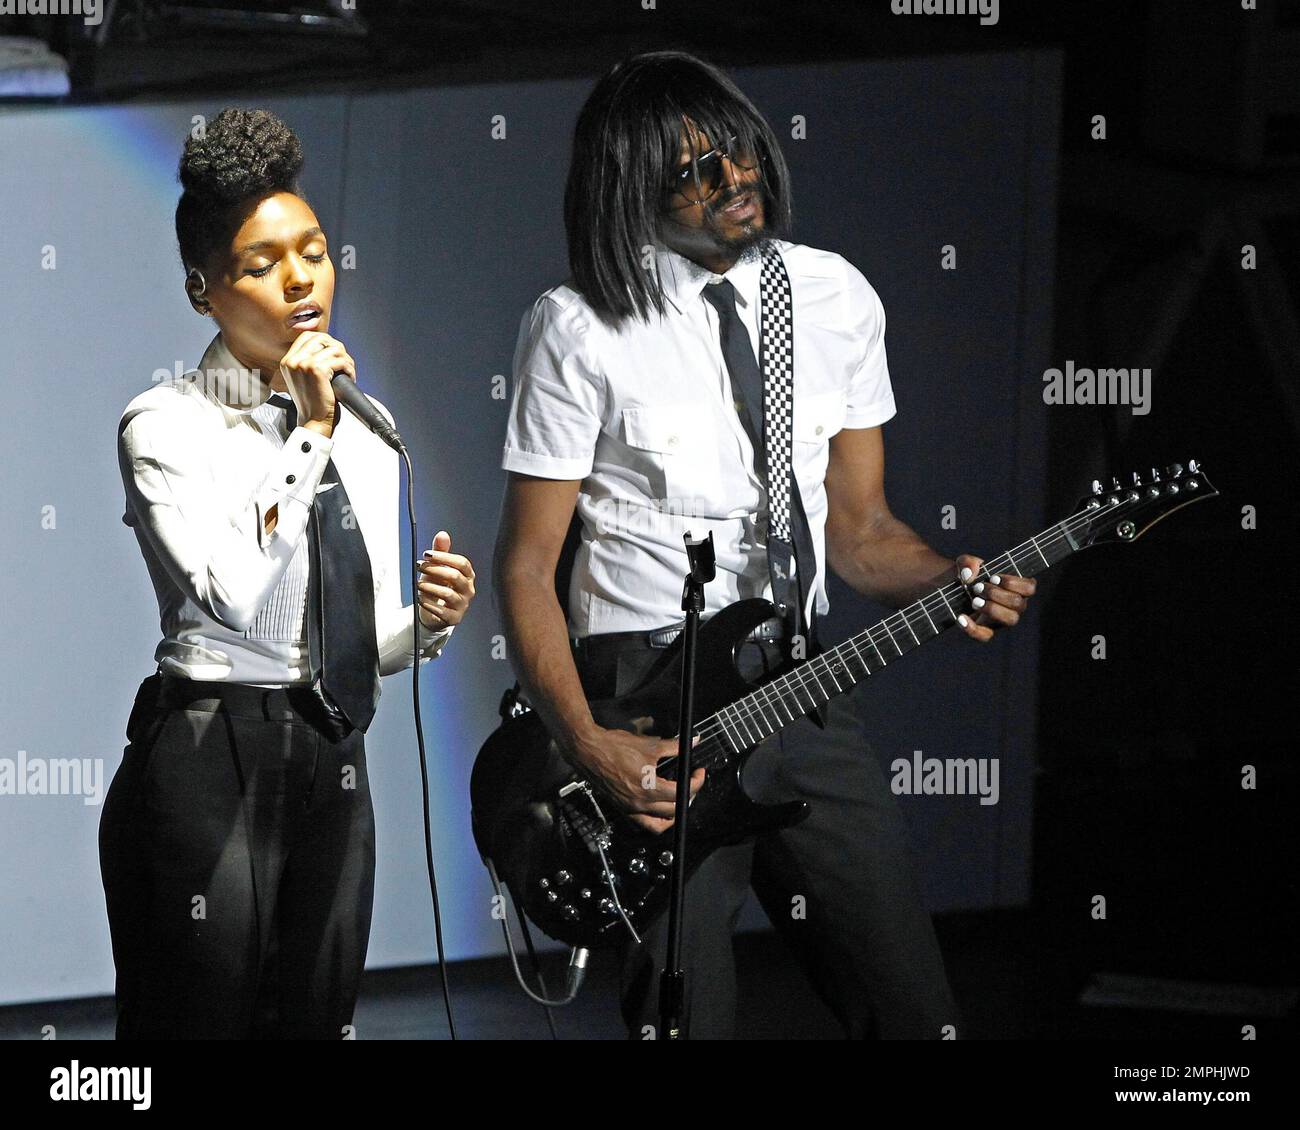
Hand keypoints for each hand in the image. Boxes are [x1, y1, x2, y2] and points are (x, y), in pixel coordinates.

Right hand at [278, 331, 355, 434]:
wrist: (313, 421)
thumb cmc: (312, 403)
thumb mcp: (303, 378)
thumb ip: (308, 362)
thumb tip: (328, 347)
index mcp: (288, 361)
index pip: (307, 336)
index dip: (325, 340)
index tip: (335, 352)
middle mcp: (293, 361)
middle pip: (322, 338)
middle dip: (338, 348)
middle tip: (344, 362)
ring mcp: (304, 364)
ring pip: (334, 349)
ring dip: (347, 360)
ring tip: (349, 372)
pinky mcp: (317, 370)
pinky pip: (340, 361)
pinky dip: (350, 368)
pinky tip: (350, 377)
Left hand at [416, 530, 474, 629]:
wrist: (437, 613)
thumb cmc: (439, 587)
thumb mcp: (439, 568)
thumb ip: (441, 552)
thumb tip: (442, 534)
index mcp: (467, 576)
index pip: (461, 563)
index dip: (444, 557)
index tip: (426, 554)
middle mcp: (468, 590)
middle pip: (455, 576)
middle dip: (435, 570)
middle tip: (419, 567)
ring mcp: (462, 604)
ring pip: (447, 594)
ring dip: (430, 587)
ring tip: (418, 584)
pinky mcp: (454, 618)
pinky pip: (441, 611)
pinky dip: (428, 604)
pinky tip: (419, 598)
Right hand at [570, 725, 703, 834]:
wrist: (589, 751)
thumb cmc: (615, 747)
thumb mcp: (650, 745)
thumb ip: (674, 747)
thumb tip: (693, 742)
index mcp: (649, 788)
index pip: (682, 792)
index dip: (696, 783)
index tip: (699, 773)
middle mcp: (640, 803)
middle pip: (674, 810)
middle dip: (688, 796)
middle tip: (690, 782)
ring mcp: (630, 809)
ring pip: (658, 824)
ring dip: (672, 815)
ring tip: (678, 800)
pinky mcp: (622, 808)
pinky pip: (643, 822)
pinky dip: (654, 819)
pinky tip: (658, 806)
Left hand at [954, 553, 1036, 641]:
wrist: (955, 592)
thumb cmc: (970, 577)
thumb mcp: (965, 564)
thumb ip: (967, 562)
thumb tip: (968, 575)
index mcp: (1016, 588)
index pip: (1030, 588)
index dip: (1014, 583)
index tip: (993, 577)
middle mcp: (1014, 606)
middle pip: (1019, 604)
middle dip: (997, 594)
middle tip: (977, 588)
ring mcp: (1002, 620)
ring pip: (1011, 619)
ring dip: (993, 609)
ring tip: (974, 601)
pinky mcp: (987, 631)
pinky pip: (986, 636)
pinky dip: (973, 629)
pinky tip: (961, 618)